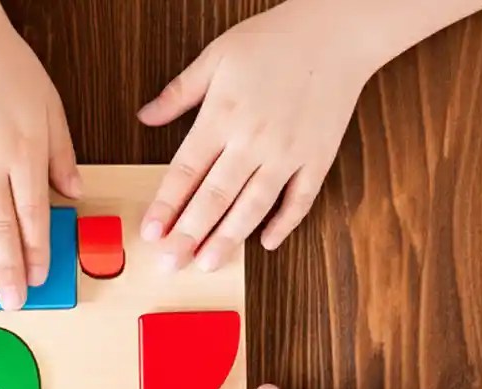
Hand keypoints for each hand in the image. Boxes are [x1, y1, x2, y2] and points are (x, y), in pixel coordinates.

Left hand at [137, 0, 378, 269]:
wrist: (336, 32)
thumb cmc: (274, 40)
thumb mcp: (216, 56)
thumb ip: (179, 92)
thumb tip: (145, 116)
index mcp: (223, 115)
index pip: (186, 171)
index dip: (166, 206)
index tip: (151, 232)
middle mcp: (254, 140)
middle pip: (214, 198)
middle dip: (189, 234)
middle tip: (170, 263)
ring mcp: (289, 152)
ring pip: (253, 206)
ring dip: (228, 239)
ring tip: (207, 263)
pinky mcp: (318, 158)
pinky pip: (299, 200)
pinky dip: (284, 224)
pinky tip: (266, 243)